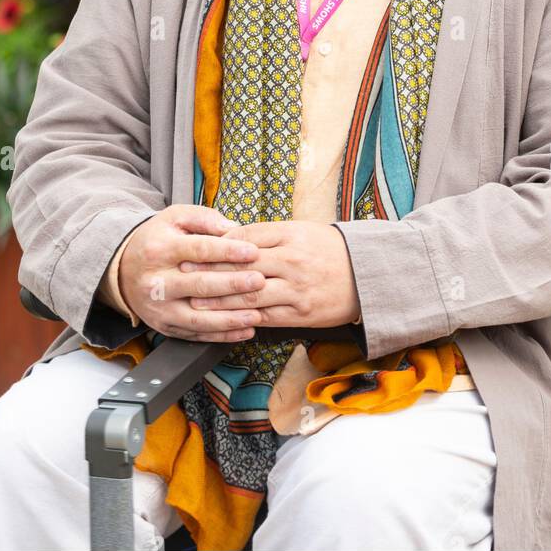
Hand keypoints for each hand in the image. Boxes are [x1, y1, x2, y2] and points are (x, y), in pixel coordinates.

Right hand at [118, 204, 265, 341]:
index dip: (227, 251)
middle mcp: (157, 282)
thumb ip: (204, 219)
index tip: (252, 251)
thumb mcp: (174, 218)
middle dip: (233, 284)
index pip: (198, 250)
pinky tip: (244, 330)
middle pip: (199, 285)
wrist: (122, 270)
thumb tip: (234, 228)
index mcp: (160, 250)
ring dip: (230, 318)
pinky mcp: (164, 326)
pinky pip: (195, 335)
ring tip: (257, 314)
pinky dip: (221, 336)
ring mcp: (159, 308)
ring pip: (197, 317)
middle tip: (260, 281)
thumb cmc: (156, 240)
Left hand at [180, 220, 360, 329]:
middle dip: (210, 271)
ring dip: (220, 300)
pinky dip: (243, 318)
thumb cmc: (329, 249)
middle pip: (243, 266)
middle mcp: (292, 261)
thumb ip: (268, 235)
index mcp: (290, 235)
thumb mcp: (301, 230)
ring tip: (195, 301)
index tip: (194, 249)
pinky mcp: (301, 313)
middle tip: (183, 273)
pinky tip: (225, 320)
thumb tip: (232, 238)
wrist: (366, 275)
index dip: (216, 246)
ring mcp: (296, 289)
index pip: (245, 238)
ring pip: (250, 295)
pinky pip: (266, 316)